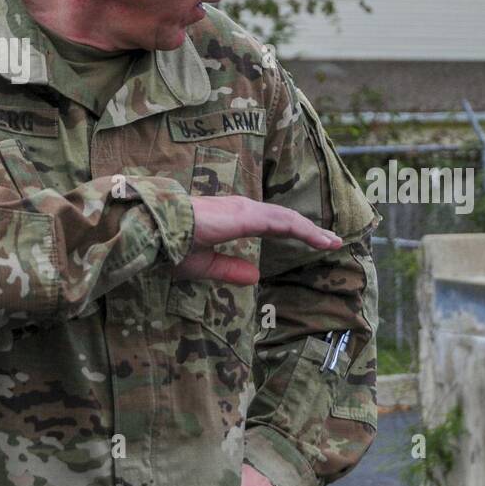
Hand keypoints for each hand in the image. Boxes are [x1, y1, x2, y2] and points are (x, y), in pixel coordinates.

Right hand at [174, 194, 340, 283]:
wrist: (151, 233)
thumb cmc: (168, 247)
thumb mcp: (203, 265)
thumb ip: (229, 269)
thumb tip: (255, 276)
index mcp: (230, 218)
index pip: (269, 224)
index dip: (292, 231)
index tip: (313, 241)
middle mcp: (240, 209)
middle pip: (283, 219)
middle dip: (309, 230)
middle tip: (332, 241)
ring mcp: (243, 209)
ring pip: (286, 219)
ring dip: (312, 230)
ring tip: (333, 242)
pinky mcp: (245, 215)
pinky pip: (282, 222)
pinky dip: (305, 230)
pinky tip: (320, 240)